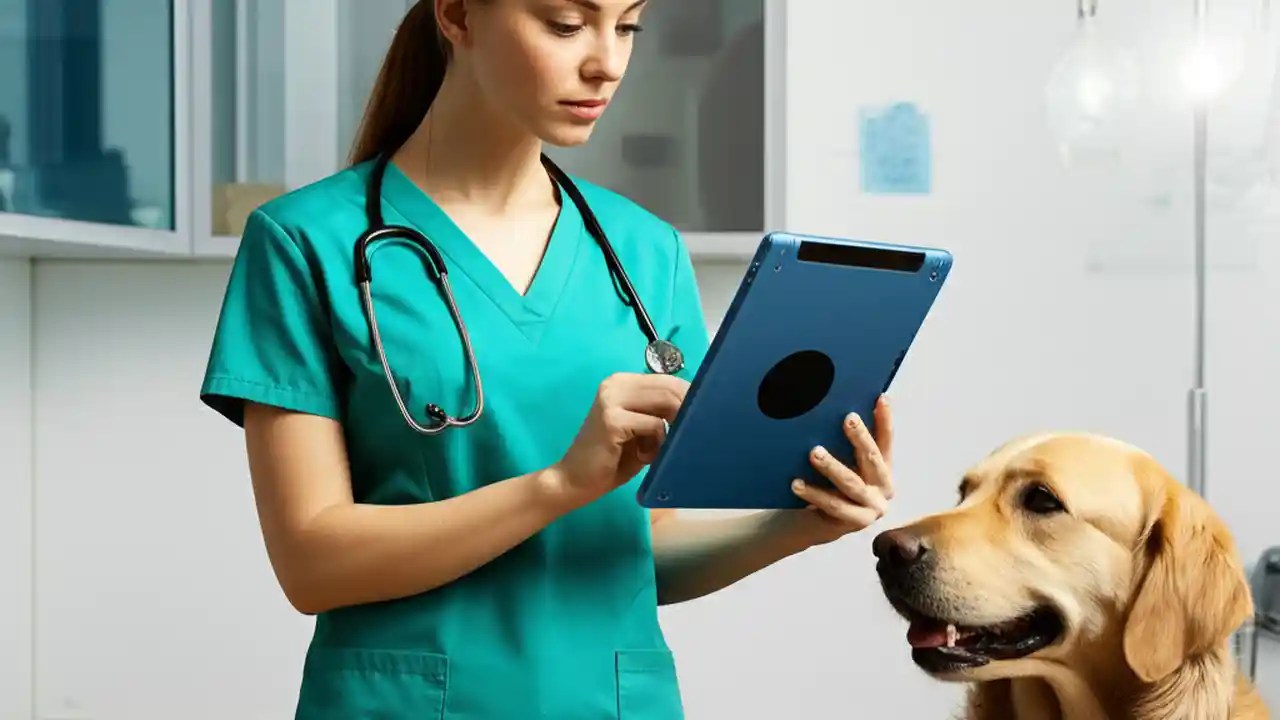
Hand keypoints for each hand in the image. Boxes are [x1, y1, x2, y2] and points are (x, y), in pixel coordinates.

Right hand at [546, 372, 688, 509]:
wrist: (576, 480)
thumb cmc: (613, 458)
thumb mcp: (643, 429)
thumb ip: (662, 413)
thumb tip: (699, 406)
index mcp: (623, 381)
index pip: (669, 379)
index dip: (691, 398)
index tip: (700, 420)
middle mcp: (616, 383)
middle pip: (671, 387)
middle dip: (687, 413)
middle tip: (683, 438)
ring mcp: (612, 399)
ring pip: (666, 402)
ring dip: (672, 429)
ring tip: (657, 449)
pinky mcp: (612, 419)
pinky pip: (655, 425)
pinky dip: (657, 444)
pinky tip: (643, 456)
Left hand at [782, 395, 894, 547]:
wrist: (827, 523)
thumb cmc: (836, 484)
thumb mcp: (847, 461)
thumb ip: (848, 442)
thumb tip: (831, 404)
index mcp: (884, 467)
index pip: (887, 439)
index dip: (886, 418)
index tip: (881, 397)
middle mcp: (884, 486)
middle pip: (872, 458)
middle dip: (860, 437)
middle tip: (848, 418)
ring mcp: (872, 507)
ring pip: (851, 483)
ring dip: (832, 466)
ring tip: (814, 452)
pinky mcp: (855, 523)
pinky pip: (833, 506)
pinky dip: (814, 494)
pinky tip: (796, 483)